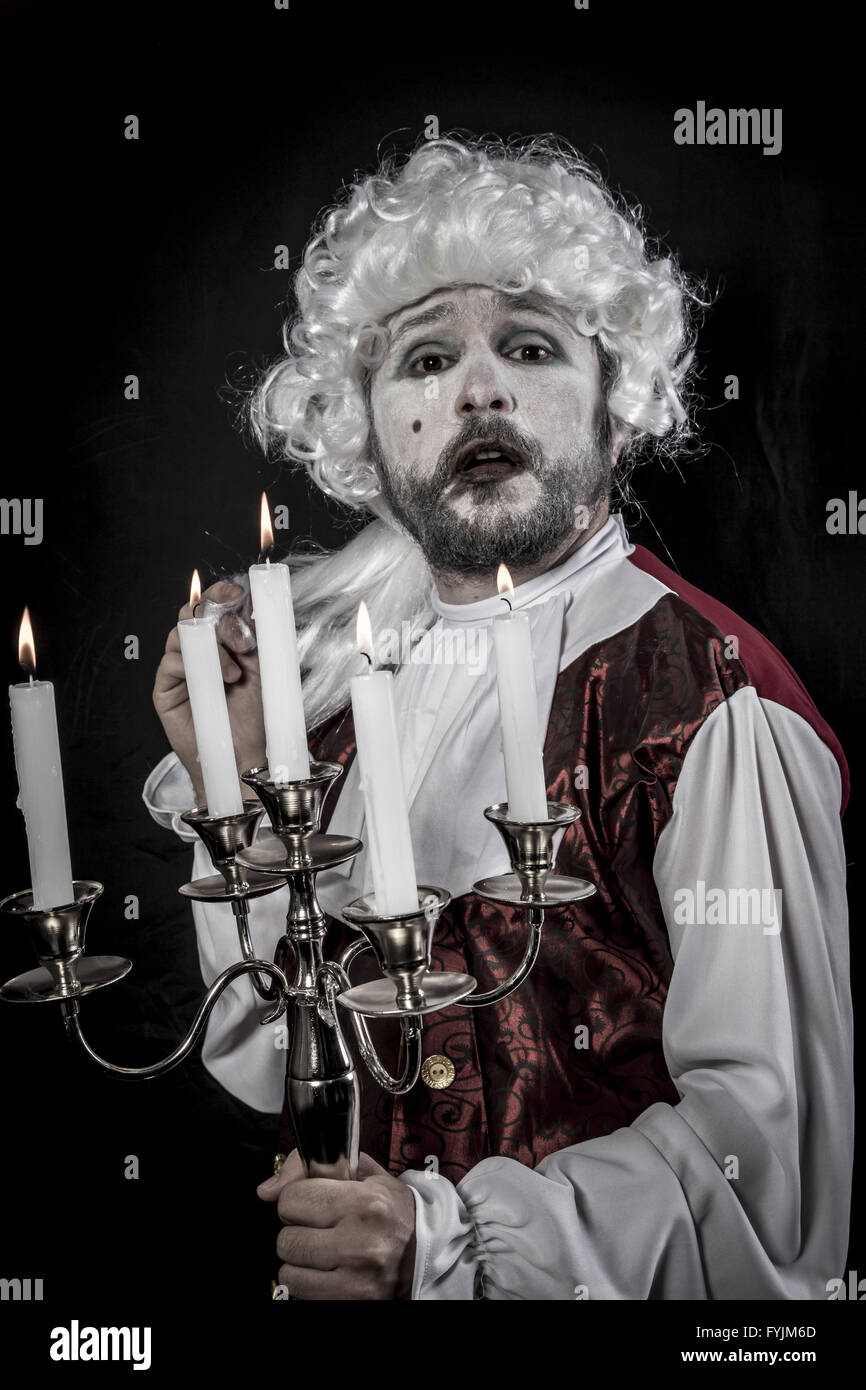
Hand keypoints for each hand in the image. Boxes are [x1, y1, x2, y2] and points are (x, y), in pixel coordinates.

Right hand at [152, 580, 265, 802]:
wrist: (244, 752)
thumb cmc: (253, 714)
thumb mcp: (262, 667)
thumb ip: (255, 636)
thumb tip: (256, 602)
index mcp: (220, 639)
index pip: (212, 603)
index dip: (221, 592)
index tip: (238, 595)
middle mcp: (197, 649)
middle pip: (192, 612)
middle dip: (219, 619)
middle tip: (243, 642)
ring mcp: (179, 667)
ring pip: (180, 634)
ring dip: (213, 648)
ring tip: (235, 672)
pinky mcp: (165, 688)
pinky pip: (170, 662)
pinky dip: (193, 665)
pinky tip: (217, 679)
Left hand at [257, 1148, 416, 1300]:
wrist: (428, 1252)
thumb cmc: (392, 1210)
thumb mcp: (364, 1173)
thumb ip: (312, 1166)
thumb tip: (266, 1190)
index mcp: (365, 1202)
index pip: (291, 1199)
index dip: (297, 1199)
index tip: (311, 1201)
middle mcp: (361, 1242)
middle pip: (286, 1238)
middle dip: (297, 1231)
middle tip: (319, 1228)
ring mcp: (357, 1279)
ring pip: (288, 1271)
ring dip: (301, 1260)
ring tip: (324, 1251)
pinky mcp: (354, 1302)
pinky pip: (301, 1293)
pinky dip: (308, 1283)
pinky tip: (329, 1271)